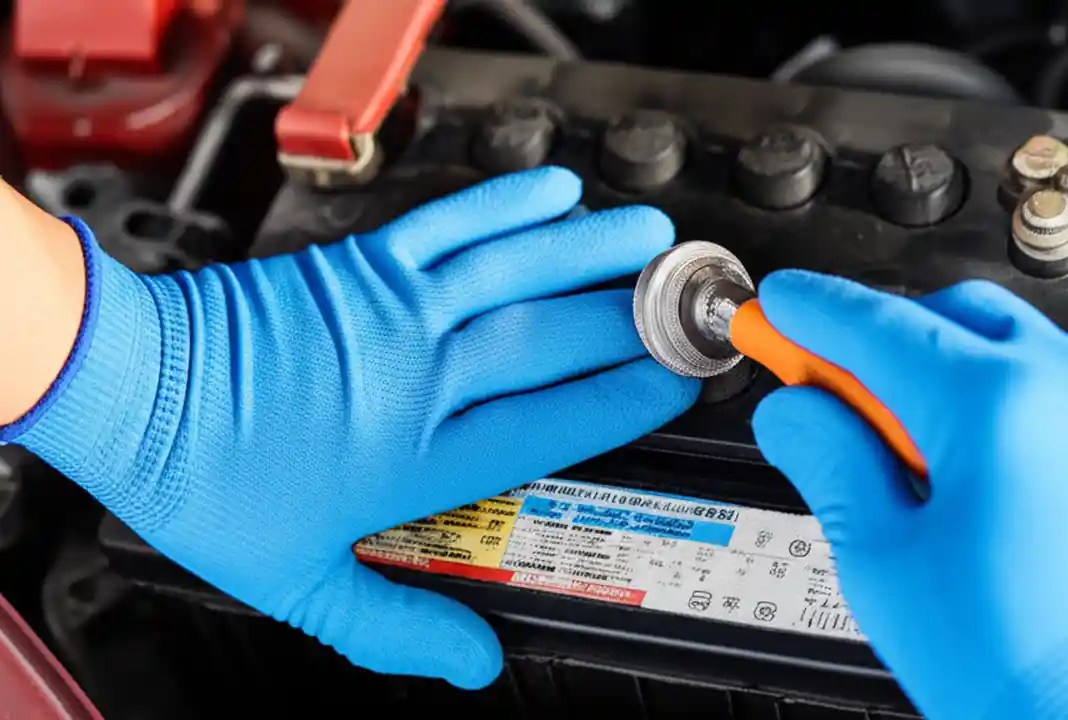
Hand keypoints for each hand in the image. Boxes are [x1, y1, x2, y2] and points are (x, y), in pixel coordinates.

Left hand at [5, 168, 698, 688]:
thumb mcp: (300, 585)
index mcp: (418, 459)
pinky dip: (508, 205)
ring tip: (653, 241)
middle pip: (554, 343)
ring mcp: (398, 312)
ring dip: (594, 252)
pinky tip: (555, 192)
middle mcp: (423, 379)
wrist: (131, 392)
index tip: (676, 385)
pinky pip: (453, 225)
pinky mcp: (366, 263)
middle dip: (632, 325)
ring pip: (519, 272)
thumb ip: (396, 627)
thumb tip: (478, 664)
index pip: (552, 425)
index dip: (625, 402)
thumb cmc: (210, 486)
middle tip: (687, 311)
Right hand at [751, 270, 1067, 718]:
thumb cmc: (1045, 683)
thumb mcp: (890, 569)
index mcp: (1001, 406)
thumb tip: (794, 414)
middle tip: (834, 394)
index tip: (779, 309)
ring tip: (922, 467)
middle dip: (884, 340)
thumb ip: (830, 465)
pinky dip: (1021, 412)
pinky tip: (996, 487)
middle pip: (953, 316)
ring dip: (955, 379)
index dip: (809, 312)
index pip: (876, 324)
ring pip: (1022, 353)